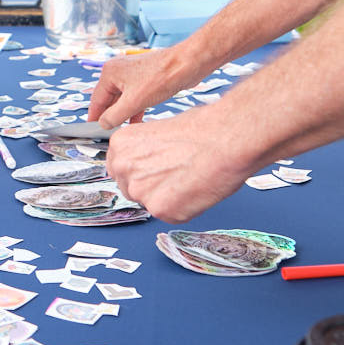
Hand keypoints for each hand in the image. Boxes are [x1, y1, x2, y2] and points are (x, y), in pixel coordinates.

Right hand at [88, 48, 194, 128]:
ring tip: (121, 131)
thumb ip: (114, 116)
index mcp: (110, 72)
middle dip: (109, 116)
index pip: (96, 99)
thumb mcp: (134, 102)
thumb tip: (103, 124)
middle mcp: (118, 71)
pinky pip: (133, 97)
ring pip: (122, 99)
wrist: (186, 65)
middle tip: (107, 134)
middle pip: (108, 99)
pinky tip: (135, 123)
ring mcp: (132, 75)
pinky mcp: (144, 80)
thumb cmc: (161, 77)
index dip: (94, 117)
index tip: (91, 131)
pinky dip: (133, 110)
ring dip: (122, 114)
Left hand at [105, 111, 253, 222]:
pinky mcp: (161, 210)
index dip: (137, 171)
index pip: (118, 168)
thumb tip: (149, 162)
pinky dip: (184, 208)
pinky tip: (196, 190)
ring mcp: (141, 191)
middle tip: (174, 177)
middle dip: (149, 186)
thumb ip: (145, 150)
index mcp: (121, 144)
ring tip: (189, 180)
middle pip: (130, 188)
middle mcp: (124, 168)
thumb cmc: (202, 129)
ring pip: (149, 203)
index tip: (151, 171)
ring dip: (166, 198)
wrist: (226, 139)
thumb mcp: (160, 129)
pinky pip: (170, 215)